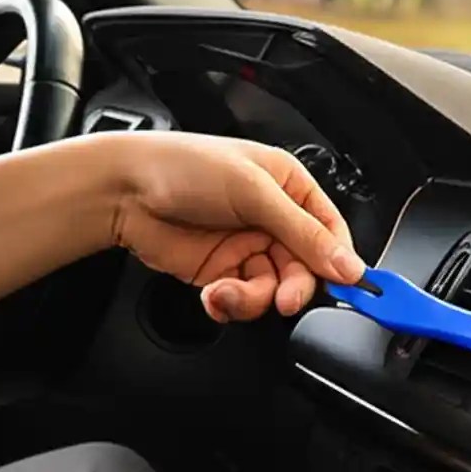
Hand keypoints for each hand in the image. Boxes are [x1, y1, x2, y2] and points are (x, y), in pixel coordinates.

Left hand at [110, 132, 365, 321]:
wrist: (123, 190)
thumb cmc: (183, 167)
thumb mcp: (253, 192)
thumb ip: (303, 232)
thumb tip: (347, 264)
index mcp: (289, 188)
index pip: (330, 231)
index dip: (340, 262)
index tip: (345, 286)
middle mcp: (272, 219)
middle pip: (305, 268)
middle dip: (294, 287)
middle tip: (285, 298)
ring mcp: (246, 247)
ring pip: (274, 289)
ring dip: (254, 298)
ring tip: (229, 290)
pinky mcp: (221, 272)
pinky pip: (242, 299)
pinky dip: (230, 304)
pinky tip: (214, 294)